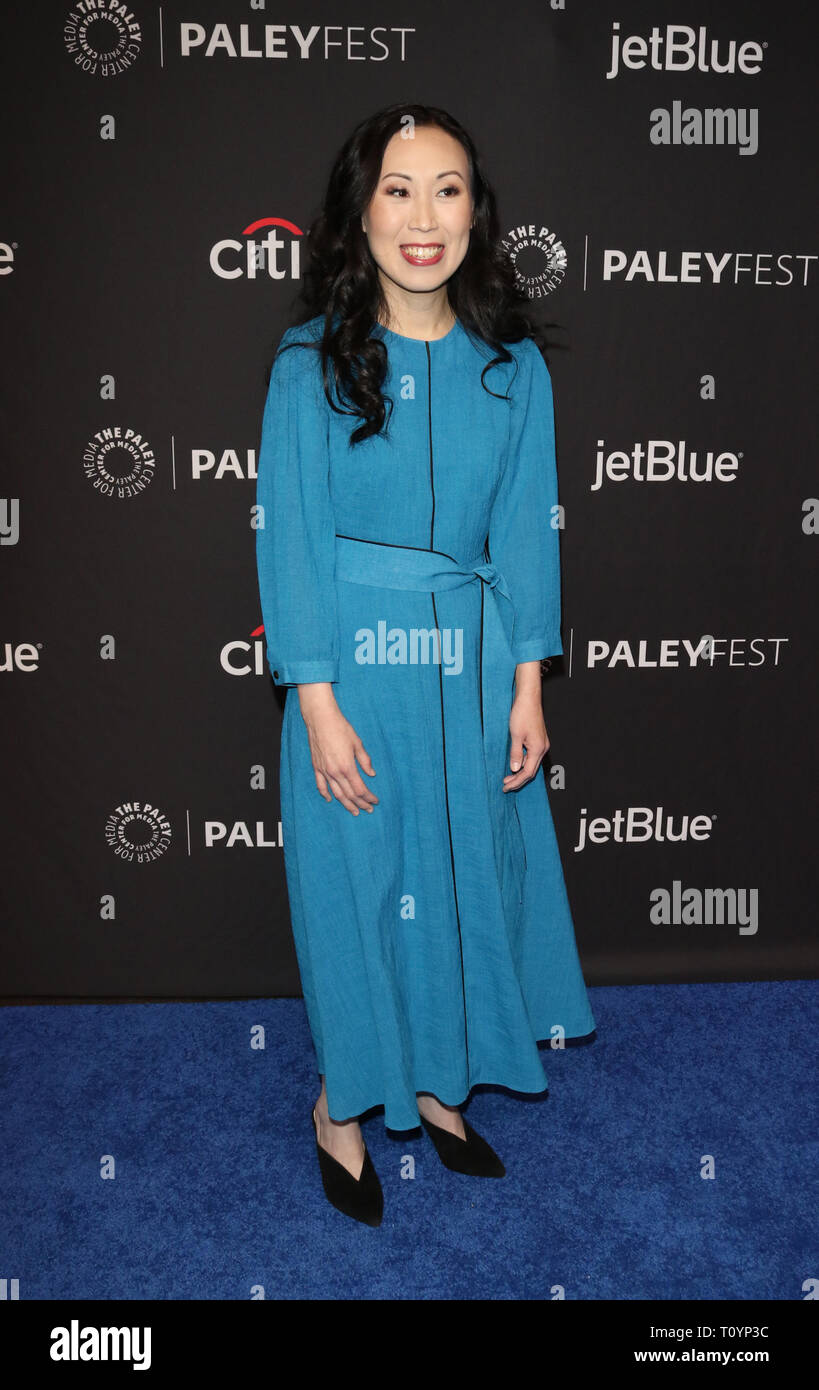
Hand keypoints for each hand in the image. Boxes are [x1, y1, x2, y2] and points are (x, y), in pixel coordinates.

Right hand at [297, 684, 377, 814]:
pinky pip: (321, 785)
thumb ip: (365, 761)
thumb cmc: (341, 728)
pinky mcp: (316, 767)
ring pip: (336, 794)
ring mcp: (324, 771)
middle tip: (369, 809)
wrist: (320, 719)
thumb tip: (372, 773)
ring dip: (346, 804)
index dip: (368, 797)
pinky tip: (331, 800)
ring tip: (354, 811)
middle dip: (361, 803)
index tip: (375, 801)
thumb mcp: (357, 743)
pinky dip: (325, 794)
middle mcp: (335, 772)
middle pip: (350, 794)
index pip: (360, 789)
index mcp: (347, 767)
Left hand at [502, 677, 549, 792]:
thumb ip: (516, 753)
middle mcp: (542, 748)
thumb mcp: (515, 735)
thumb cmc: (522, 713)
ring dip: (520, 772)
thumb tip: (515, 768)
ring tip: (508, 778)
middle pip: (531, 771)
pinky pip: (532, 757)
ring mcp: (541, 744)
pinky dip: (523, 763)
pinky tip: (515, 765)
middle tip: (505, 785)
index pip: (527, 772)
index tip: (506, 786)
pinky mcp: (538, 740)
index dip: (516, 781)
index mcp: (538, 748)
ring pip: (532, 764)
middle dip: (518, 780)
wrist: (529, 698)